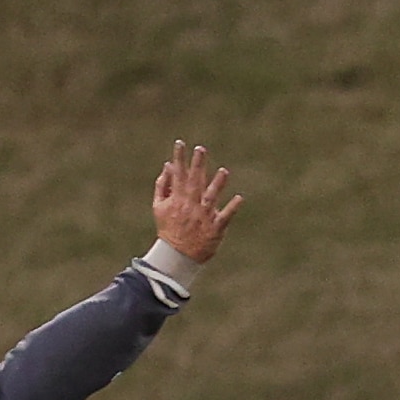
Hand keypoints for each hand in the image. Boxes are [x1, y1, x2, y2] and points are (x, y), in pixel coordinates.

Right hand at [152, 141, 242, 262]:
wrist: (177, 255)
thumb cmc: (169, 228)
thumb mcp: (159, 207)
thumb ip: (163, 185)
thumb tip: (168, 165)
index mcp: (177, 198)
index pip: (178, 175)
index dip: (179, 158)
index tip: (180, 144)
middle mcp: (191, 205)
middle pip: (195, 182)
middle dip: (198, 165)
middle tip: (201, 149)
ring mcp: (204, 216)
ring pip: (210, 197)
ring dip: (217, 184)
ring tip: (224, 171)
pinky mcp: (215, 228)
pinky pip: (225, 216)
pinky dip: (232, 208)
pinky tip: (240, 197)